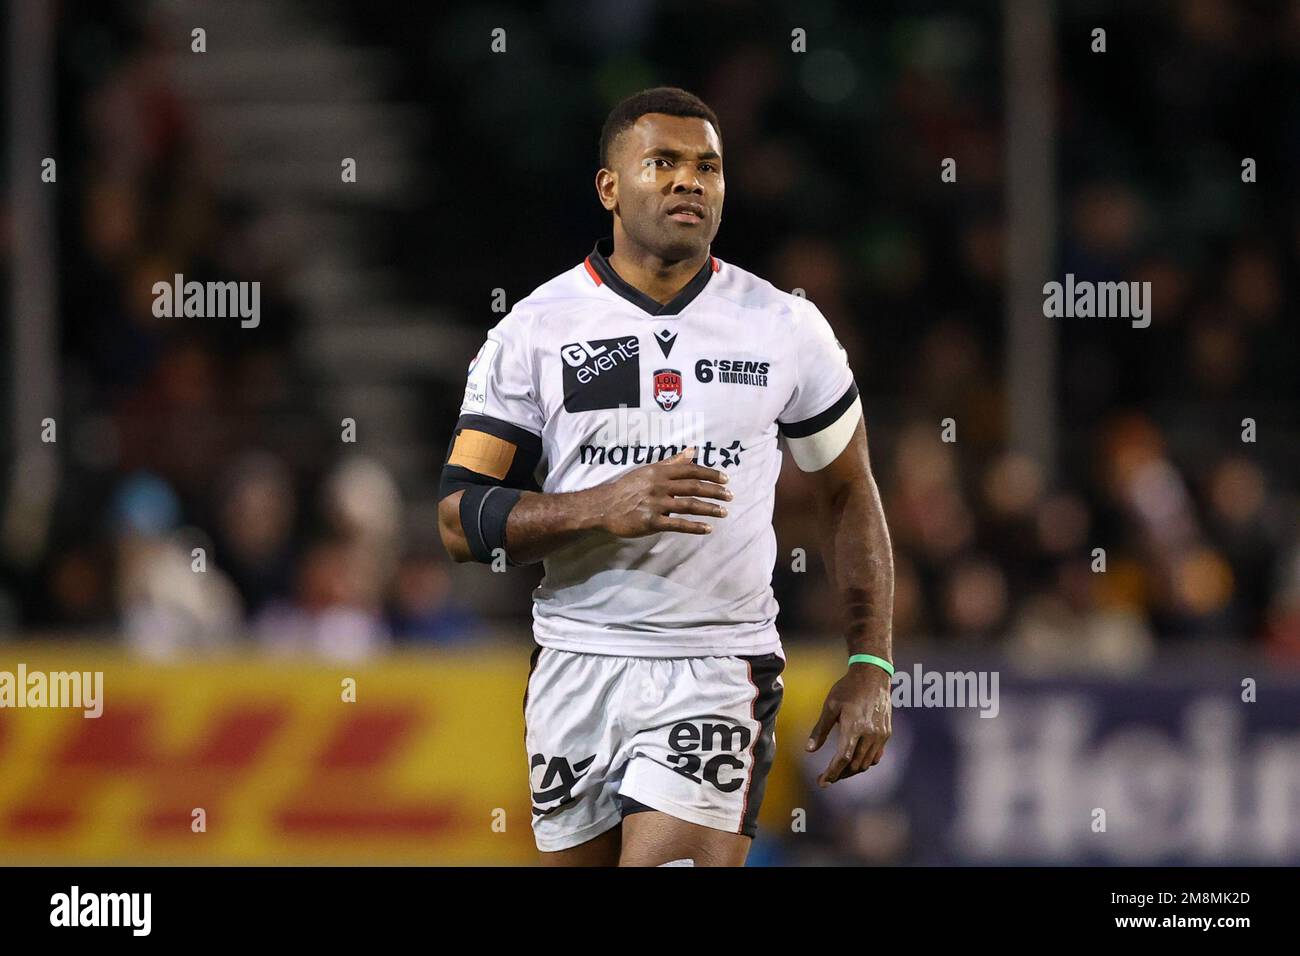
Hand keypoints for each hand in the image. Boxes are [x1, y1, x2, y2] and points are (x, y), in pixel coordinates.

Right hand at [590, 447, 731, 537]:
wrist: (604, 506)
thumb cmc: (627, 488)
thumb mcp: (648, 470)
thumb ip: (672, 462)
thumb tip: (692, 450)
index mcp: (660, 472)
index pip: (691, 470)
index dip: (711, 474)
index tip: (726, 479)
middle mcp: (660, 486)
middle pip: (694, 487)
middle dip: (715, 491)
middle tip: (730, 496)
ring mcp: (656, 504)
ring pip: (689, 505)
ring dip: (709, 509)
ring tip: (724, 512)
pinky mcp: (652, 522)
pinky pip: (678, 524)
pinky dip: (694, 527)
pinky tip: (707, 529)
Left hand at [806, 663, 891, 786]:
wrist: (873, 676)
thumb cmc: (848, 688)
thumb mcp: (830, 706)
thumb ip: (820, 730)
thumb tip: (809, 750)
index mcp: (854, 726)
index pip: (842, 758)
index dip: (831, 773)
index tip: (822, 782)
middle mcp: (870, 734)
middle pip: (854, 765)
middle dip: (839, 774)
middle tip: (826, 777)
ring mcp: (880, 735)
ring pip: (866, 763)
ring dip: (851, 770)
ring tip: (838, 771)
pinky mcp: (886, 733)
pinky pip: (876, 756)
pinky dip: (864, 762)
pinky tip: (854, 761)